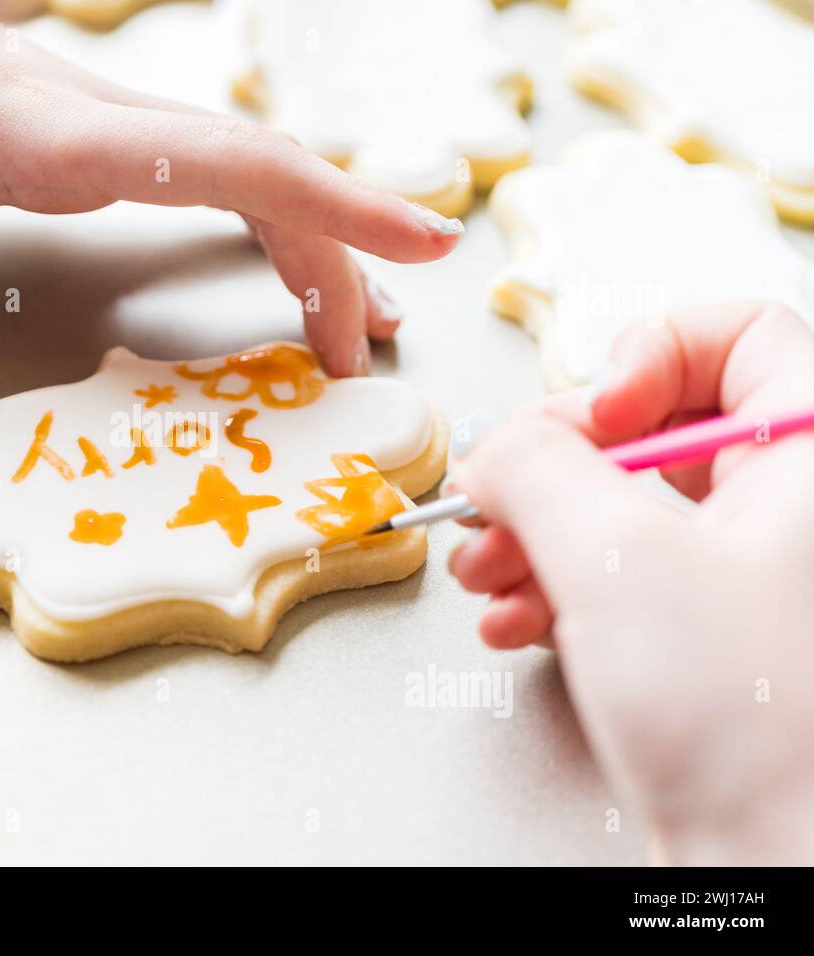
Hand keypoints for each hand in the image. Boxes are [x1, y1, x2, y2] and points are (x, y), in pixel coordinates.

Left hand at [0, 17, 461, 496]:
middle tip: (363, 353)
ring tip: (351, 324)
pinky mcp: (98, 131)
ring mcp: (106, 118)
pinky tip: (287, 262)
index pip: (232, 162)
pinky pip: (214, 166)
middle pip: (263, 169)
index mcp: (54, 137)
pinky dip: (268, 218)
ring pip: (249, 164)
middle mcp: (100, 118)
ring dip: (313, 238)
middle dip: (335, 254)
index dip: (338, 206)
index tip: (424, 242)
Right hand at [447, 302, 813, 863]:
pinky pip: (629, 576)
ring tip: (483, 572)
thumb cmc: (755, 724)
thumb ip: (537, 468)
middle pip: (657, 430)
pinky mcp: (717, 633)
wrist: (778, 864)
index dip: (648, 357)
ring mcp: (758, 573)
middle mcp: (797, 506)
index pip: (740, 336)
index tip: (592, 415)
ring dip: (537, 535)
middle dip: (554, 468)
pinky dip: (560, 589)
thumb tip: (498, 445)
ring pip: (630, 509)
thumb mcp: (615, 559)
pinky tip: (515, 620)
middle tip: (499, 499)